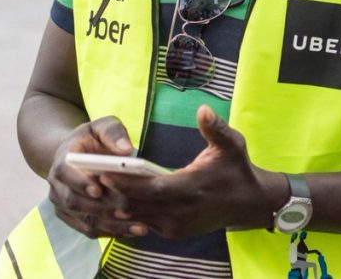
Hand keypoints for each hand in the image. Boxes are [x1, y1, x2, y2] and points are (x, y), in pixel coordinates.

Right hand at [47, 117, 147, 237]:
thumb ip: (113, 132)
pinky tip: (134, 231)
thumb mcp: (102, 126)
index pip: (65, 173)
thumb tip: (125, 149)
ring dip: (111, 225)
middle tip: (127, 210)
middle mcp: (58, 187)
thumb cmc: (94, 138)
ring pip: (85, 220)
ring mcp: (63, 206)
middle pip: (75, 202)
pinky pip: (90, 230)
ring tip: (139, 226)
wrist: (79, 156)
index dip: (80, 182)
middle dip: (101, 208)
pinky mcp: (74, 219)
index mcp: (62, 161)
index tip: (99, 189)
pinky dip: (111, 232)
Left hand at [101, 105, 284, 238]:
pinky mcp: (174, 232)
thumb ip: (215, 127)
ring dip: (119, 203)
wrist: (249, 204)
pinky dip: (131, 212)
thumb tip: (203, 109)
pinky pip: (145, 223)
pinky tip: (117, 198)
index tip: (102, 170)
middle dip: (113, 192)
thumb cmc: (238, 170)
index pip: (148, 188)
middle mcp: (180, 211)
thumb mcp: (232, 144)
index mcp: (190, 187)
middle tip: (90, 176)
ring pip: (137, 216)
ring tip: (98, 186)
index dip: (124, 181)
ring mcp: (176, 225)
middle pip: (136, 204)